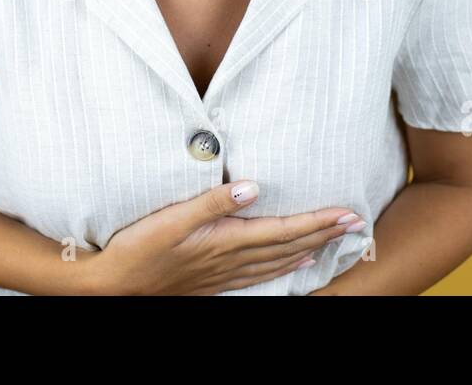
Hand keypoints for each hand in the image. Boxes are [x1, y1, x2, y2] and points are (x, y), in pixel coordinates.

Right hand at [89, 180, 362, 294]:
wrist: (114, 286)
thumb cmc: (138, 247)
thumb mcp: (172, 218)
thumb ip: (213, 201)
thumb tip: (254, 186)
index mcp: (227, 240)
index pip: (285, 230)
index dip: (319, 222)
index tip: (348, 213)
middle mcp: (232, 260)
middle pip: (290, 247)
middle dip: (325, 234)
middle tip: (357, 223)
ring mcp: (225, 274)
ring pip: (280, 263)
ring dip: (311, 250)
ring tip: (335, 241)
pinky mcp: (215, 282)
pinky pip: (261, 276)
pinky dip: (285, 268)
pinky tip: (295, 265)